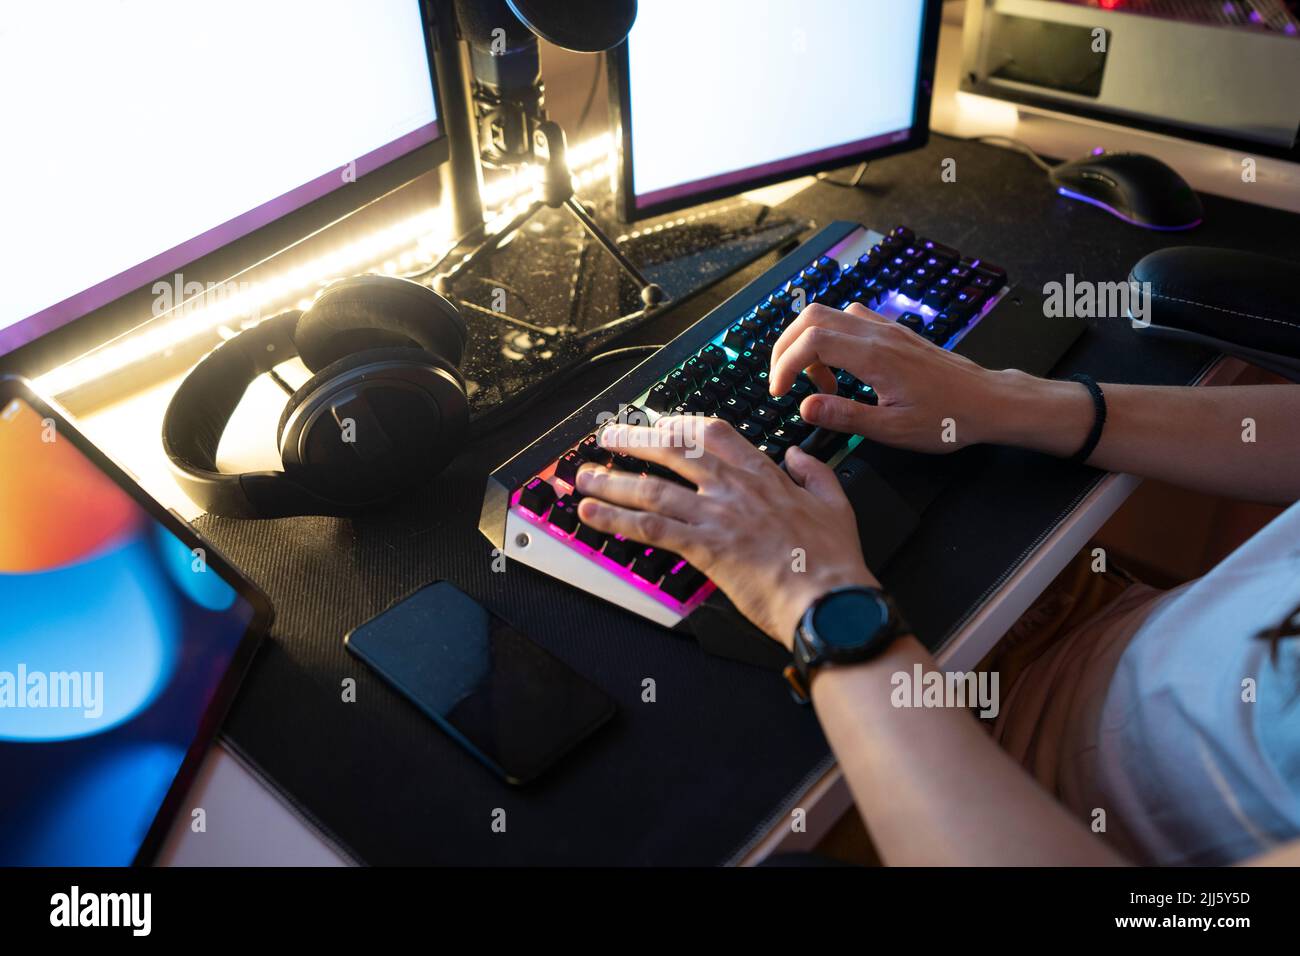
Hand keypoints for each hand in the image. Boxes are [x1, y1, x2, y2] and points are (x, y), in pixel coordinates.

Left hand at [574, 417, 876, 649]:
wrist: (830, 599)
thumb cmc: (834, 560)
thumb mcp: (835, 502)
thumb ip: (813, 472)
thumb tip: (797, 455)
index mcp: (765, 475)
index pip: (714, 434)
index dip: (680, 425)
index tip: (660, 424)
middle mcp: (735, 488)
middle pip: (673, 450)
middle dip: (634, 440)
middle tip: (607, 437)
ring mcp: (717, 515)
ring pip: (652, 489)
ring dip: (612, 481)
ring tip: (584, 476)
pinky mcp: (704, 547)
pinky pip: (650, 528)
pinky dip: (616, 520)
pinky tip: (591, 515)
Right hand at [768, 302, 1010, 453]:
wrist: (988, 402)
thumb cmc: (948, 418)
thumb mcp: (893, 429)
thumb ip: (845, 416)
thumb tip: (806, 407)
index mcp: (875, 357)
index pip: (812, 341)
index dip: (785, 364)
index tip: (779, 391)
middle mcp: (878, 335)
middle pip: (812, 317)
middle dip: (787, 346)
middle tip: (782, 380)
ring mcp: (887, 329)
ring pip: (830, 315)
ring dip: (809, 344)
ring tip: (819, 384)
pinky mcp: (894, 333)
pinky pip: (850, 321)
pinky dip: (831, 341)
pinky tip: (842, 372)